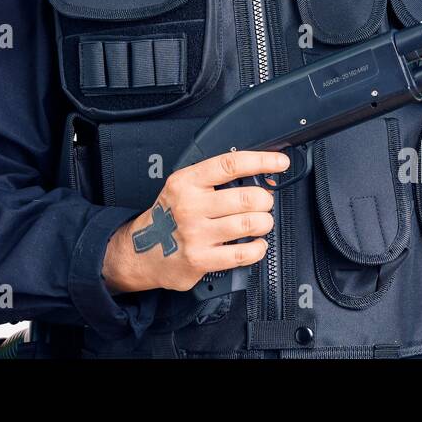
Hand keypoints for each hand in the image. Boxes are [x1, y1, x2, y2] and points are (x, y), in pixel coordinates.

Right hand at [102, 150, 286, 293]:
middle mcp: (189, 206)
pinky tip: (255, 244)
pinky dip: (258, 248)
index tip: (279, 163)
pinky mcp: (201, 259)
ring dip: (263, 223)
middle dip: (264, 200)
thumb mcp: (183, 188)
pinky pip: (243, 254)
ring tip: (260, 222)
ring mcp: (195, 234)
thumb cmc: (169, 216)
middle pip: (246, 197)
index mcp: (186, 182)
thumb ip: (215, 181)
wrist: (141, 251)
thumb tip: (259, 175)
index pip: (230, 164)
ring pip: (248, 224)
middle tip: (264, 203)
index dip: (261, 161)